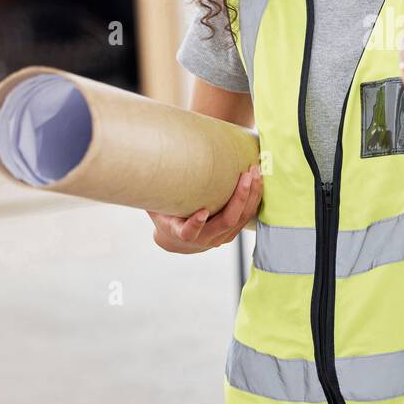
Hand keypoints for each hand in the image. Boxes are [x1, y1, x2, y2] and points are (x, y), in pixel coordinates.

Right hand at [146, 162, 262, 253]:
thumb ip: (157, 192)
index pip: (188, 233)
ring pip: (240, 219)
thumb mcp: (157, 206)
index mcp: (181, 233)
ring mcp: (220, 237)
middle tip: (246, 175)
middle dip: (239, 198)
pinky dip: (254, 199)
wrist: (177, 240)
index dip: (195, 224)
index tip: (201, 212)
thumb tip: (145, 163)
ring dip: (251, 196)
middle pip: (225, 222)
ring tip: (256, 173)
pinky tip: (259, 181)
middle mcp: (204, 239)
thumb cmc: (166, 215)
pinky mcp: (231, 232)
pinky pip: (246, 217)